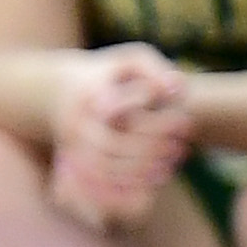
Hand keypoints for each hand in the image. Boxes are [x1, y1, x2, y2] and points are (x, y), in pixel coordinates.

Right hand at [51, 46, 190, 229]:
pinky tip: (149, 186)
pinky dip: (119, 187)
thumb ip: (156, 69)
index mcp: (91, 96)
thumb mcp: (133, 59)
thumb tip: (176, 88)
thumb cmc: (110, 71)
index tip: (185, 121)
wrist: (61, 86)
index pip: (120, 116)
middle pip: (110, 147)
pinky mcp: (71, 157)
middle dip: (148, 152)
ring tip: (169, 169)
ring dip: (136, 172)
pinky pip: (91, 181)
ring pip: (100, 168)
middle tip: (181, 150)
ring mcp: (70, 142)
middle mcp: (75, 121)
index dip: (155, 123)